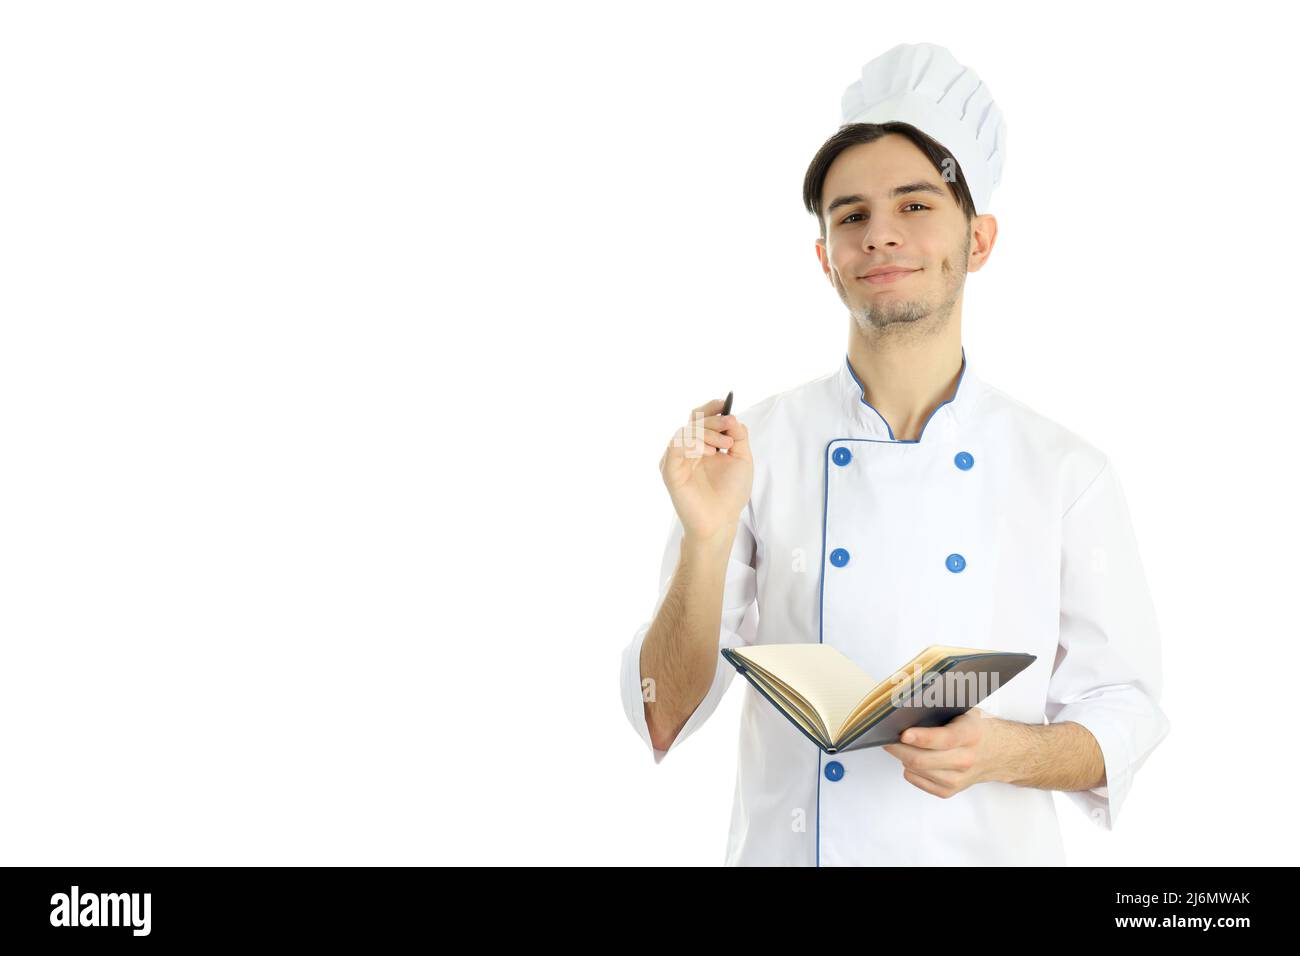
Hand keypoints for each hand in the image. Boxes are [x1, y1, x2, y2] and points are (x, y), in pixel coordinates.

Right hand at [659, 397, 752, 541]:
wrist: (721, 520)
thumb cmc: (730, 494)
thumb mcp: (741, 459)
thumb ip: (738, 436)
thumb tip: (732, 417)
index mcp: (702, 446)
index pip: (701, 419)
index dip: (711, 408)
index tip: (726, 402)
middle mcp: (687, 450)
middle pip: (693, 422)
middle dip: (714, 420)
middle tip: (730, 423)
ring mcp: (676, 459)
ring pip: (686, 432)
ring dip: (707, 432)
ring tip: (724, 445)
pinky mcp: (670, 470)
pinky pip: (676, 446)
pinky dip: (694, 443)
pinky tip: (710, 453)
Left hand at [881, 708, 1013, 798]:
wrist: (1001, 755)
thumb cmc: (979, 729)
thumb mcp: (967, 712)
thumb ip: (943, 708)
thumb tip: (910, 700)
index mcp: (970, 735)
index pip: (944, 739)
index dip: (921, 737)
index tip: (903, 733)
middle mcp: (965, 759)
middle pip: (921, 759)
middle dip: (898, 747)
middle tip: (886, 736)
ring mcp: (957, 778)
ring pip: (916, 770)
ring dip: (901, 756)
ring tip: (898, 744)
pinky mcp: (949, 790)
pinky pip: (917, 780)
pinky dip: (909, 768)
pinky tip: (912, 757)